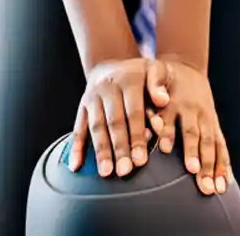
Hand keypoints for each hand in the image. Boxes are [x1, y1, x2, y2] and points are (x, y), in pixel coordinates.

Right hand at [69, 58, 169, 177]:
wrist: (113, 65)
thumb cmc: (142, 74)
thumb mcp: (155, 69)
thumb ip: (160, 84)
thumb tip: (163, 100)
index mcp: (128, 79)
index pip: (133, 112)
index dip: (137, 137)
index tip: (141, 160)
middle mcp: (107, 87)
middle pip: (114, 122)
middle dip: (119, 149)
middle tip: (125, 171)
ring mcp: (92, 97)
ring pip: (96, 127)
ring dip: (100, 151)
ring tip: (106, 173)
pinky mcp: (82, 106)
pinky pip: (78, 127)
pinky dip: (76, 147)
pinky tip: (76, 166)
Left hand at [152, 58, 230, 195]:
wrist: (186, 68)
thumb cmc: (165, 74)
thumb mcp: (156, 71)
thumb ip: (154, 83)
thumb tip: (160, 98)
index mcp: (176, 100)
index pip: (172, 117)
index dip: (168, 132)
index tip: (164, 148)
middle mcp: (194, 112)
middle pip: (197, 136)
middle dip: (199, 157)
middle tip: (197, 177)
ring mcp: (207, 120)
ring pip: (212, 145)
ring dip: (214, 167)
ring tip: (215, 188)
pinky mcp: (214, 126)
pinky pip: (221, 146)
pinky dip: (224, 165)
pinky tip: (225, 183)